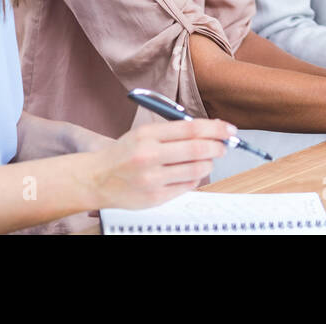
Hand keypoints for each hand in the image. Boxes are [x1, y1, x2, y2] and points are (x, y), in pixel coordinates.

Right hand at [87, 119, 231, 210]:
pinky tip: (191, 173)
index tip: (228, 130)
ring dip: (209, 163)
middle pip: (198, 149)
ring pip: (197, 169)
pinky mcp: (155, 197)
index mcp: (147, 135)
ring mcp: (152, 179)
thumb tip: (210, 130)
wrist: (96, 179)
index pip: (191, 128)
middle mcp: (149, 156)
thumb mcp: (143, 132)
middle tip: (223, 146)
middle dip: (218, 146)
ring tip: (207, 160)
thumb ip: (174, 130)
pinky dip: (196, 178)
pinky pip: (187, 186)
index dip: (216, 128)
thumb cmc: (123, 154)